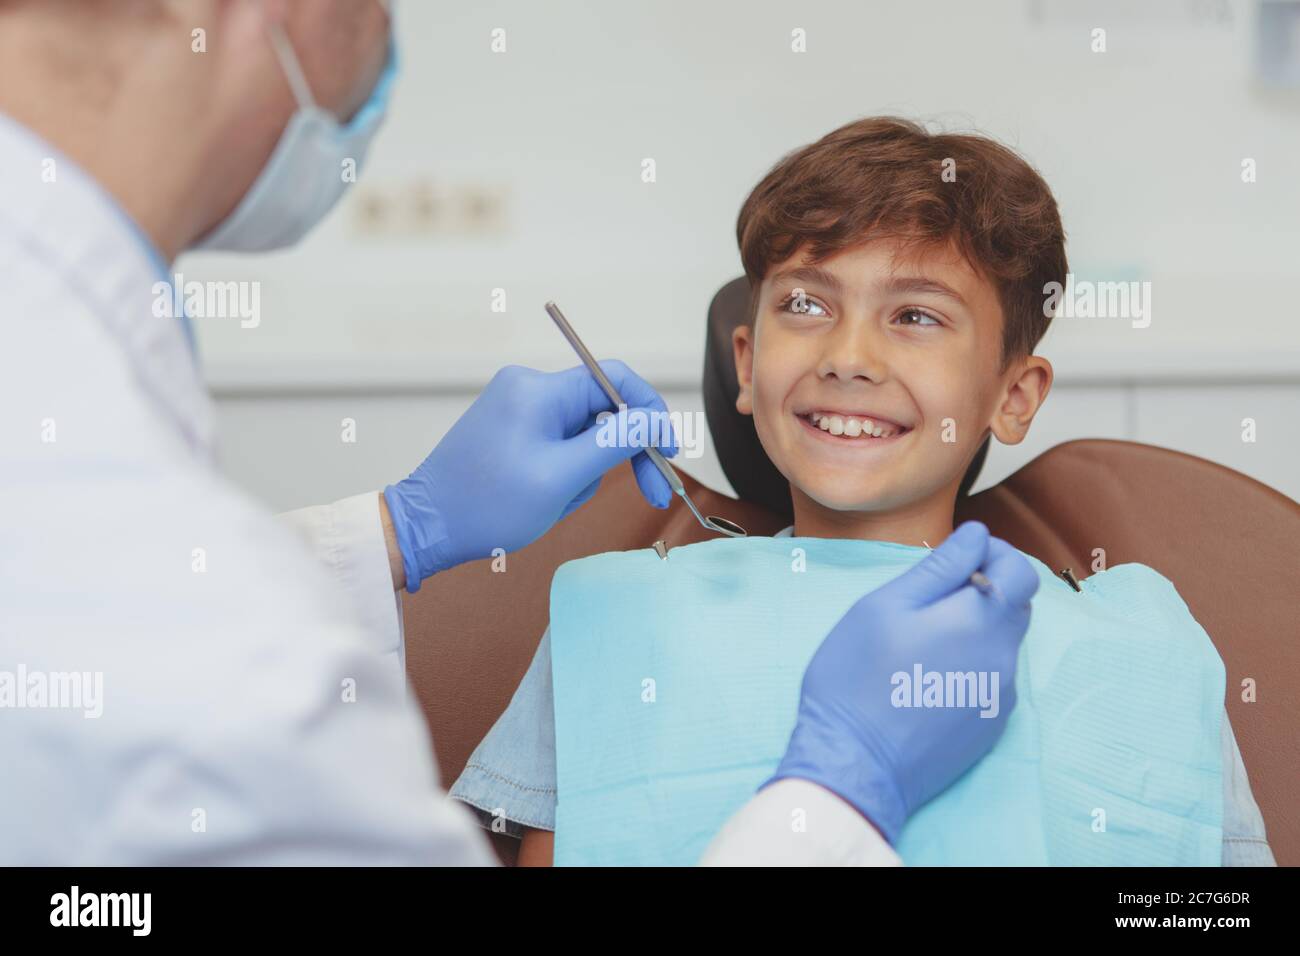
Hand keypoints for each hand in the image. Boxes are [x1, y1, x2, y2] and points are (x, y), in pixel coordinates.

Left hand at [383, 361, 677, 589]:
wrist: (428, 527)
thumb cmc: (488, 505)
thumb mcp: (563, 477)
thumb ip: (615, 443)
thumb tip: (654, 419)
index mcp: (539, 390)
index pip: (616, 380)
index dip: (651, 412)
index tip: (669, 450)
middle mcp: (528, 388)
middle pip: (603, 410)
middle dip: (623, 454)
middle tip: (652, 494)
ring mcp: (518, 408)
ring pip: (584, 435)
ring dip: (585, 473)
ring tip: (557, 503)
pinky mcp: (511, 430)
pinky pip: (560, 447)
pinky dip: (565, 475)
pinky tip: (545, 499)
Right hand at [768, 521, 1039, 843]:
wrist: (854, 764)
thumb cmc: (857, 678)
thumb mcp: (884, 606)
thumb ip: (939, 567)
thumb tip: (977, 535)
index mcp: (982, 621)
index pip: (1021, 571)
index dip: (992, 555)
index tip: (955, 560)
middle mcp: (1004, 658)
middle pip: (1015, 606)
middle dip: (982, 590)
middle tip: (929, 599)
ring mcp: (1001, 697)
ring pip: (1001, 643)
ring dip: (973, 629)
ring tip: (920, 641)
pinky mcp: (990, 726)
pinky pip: (991, 678)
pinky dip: (968, 665)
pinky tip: (925, 676)